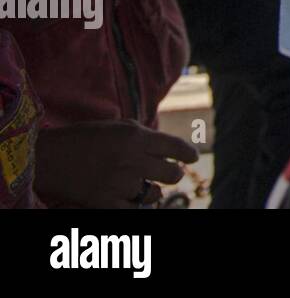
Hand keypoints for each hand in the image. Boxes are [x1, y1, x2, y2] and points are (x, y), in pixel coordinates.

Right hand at [35, 120, 199, 208]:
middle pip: (172, 174)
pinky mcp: (105, 202)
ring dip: (152, 190)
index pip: (176, 147)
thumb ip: (145, 136)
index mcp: (136, 137)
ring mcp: (119, 183)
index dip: (188, 154)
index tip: (193, 157)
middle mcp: (131, 160)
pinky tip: (130, 198)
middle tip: (169, 172)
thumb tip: (169, 148)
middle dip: (173, 173)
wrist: (48, 157)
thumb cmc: (84, 138)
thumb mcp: (118, 126)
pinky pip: (134, 210)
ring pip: (154, 194)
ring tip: (140, 184)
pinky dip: (135, 205)